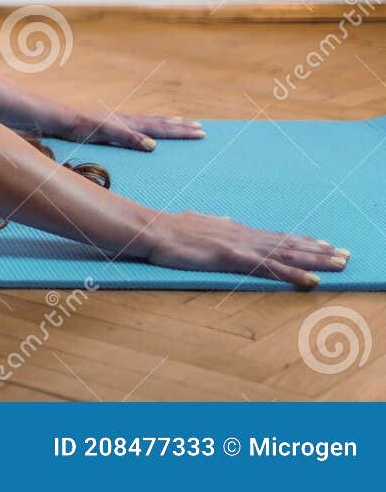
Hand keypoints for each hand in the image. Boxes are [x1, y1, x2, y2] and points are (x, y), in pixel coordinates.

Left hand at [51, 109, 204, 150]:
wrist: (60, 119)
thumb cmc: (80, 127)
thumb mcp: (104, 132)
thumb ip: (127, 137)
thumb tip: (153, 145)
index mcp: (129, 123)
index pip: (161, 128)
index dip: (181, 131)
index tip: (201, 132)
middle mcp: (128, 120)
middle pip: (160, 122)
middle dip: (181, 127)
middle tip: (201, 128)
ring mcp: (120, 120)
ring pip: (151, 121)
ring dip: (168, 123)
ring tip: (182, 122)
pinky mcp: (112, 123)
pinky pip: (139, 124)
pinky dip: (150, 125)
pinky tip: (148, 129)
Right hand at [143, 211, 349, 288]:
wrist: (152, 229)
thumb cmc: (170, 229)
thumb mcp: (198, 223)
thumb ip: (216, 224)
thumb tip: (227, 220)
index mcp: (237, 230)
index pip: (277, 237)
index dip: (303, 241)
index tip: (325, 244)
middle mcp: (244, 235)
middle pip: (289, 244)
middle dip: (320, 251)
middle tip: (347, 255)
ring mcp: (240, 245)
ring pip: (287, 254)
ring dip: (316, 260)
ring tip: (340, 264)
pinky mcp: (232, 257)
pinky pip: (270, 268)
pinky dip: (293, 274)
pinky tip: (312, 280)